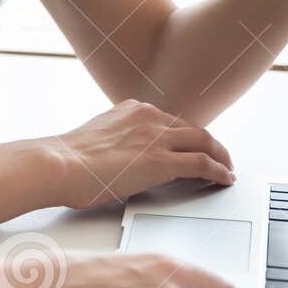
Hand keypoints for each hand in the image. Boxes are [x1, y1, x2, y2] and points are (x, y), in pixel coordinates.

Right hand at [49, 99, 235, 208]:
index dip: (187, 135)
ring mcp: (156, 137)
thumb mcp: (98, 137)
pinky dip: (219, 170)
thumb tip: (124, 156)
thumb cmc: (69, 158)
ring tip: (227, 168)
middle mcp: (148, 117)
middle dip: (210, 143)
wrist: (60, 164)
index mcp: (132, 109)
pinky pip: (202, 163)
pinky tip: (225, 178)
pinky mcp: (162, 161)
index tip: (195, 144)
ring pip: (204, 141)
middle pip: (193, 128)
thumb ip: (118, 139)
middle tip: (220, 156)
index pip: (171, 120)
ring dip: (221, 156)